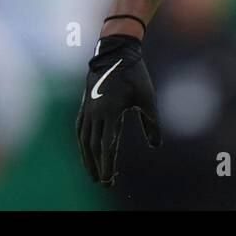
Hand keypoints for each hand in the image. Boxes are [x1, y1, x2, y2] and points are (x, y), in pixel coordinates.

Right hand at [76, 34, 161, 184]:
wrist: (115, 52)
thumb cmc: (135, 75)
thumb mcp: (148, 98)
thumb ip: (151, 123)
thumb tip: (155, 144)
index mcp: (111, 110)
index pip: (106, 145)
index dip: (107, 164)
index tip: (110, 179)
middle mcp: (95, 112)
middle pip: (93, 147)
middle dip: (98, 166)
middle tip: (105, 183)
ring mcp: (87, 109)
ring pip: (84, 140)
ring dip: (88, 159)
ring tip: (94, 175)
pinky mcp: (84, 106)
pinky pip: (80, 130)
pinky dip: (82, 145)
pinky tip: (86, 153)